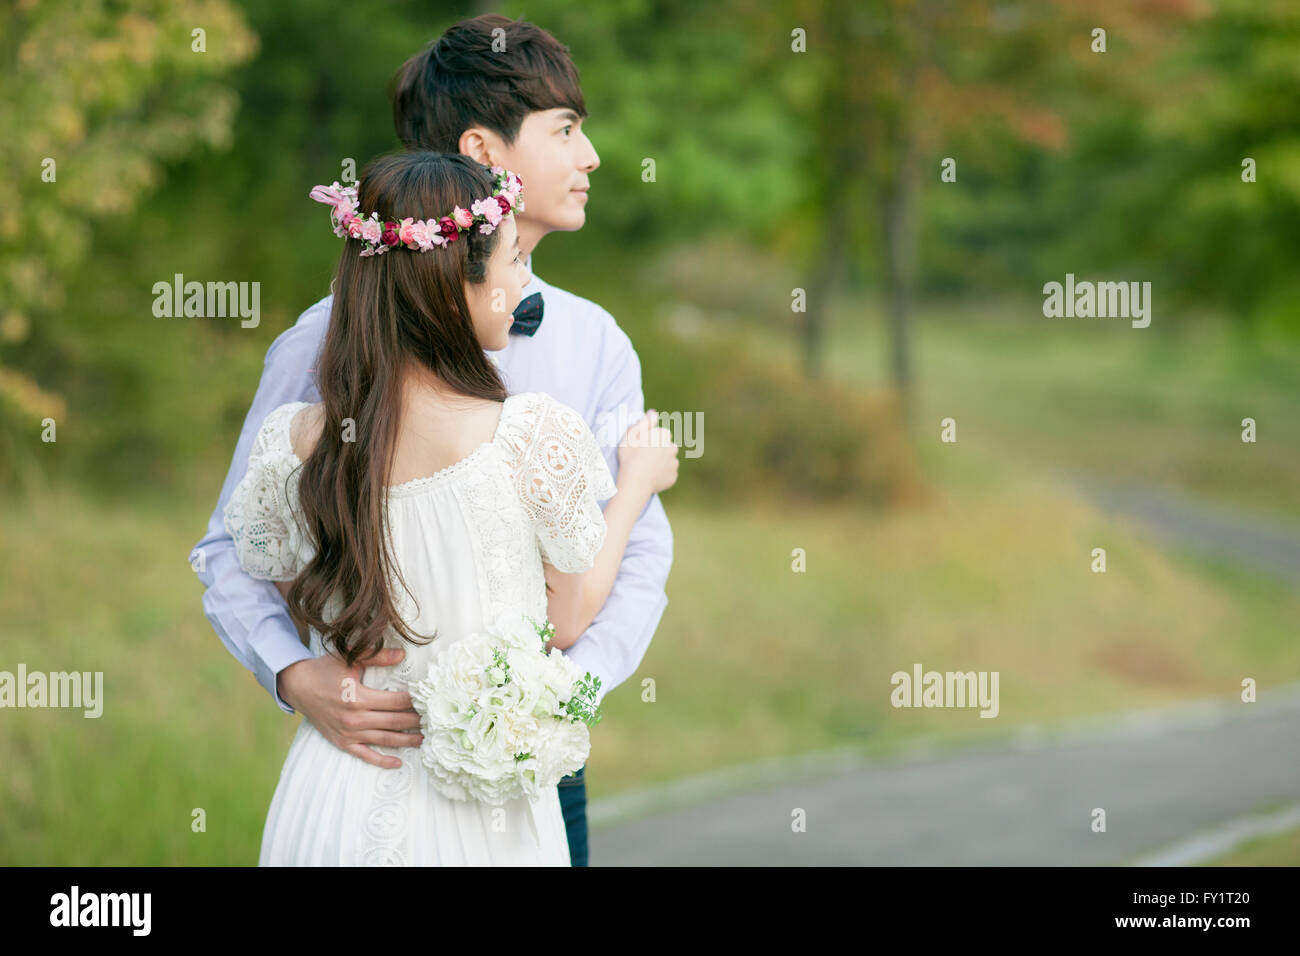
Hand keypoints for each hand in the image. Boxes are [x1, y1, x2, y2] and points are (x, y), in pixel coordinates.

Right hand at [276, 647, 421, 769]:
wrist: (298, 686)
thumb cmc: (325, 669)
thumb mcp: (350, 657)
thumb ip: (378, 656)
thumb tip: (402, 654)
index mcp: (358, 697)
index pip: (396, 702)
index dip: (415, 701)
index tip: (430, 699)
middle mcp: (355, 718)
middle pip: (395, 722)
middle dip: (417, 721)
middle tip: (435, 720)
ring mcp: (349, 733)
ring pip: (385, 740)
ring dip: (407, 741)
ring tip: (425, 739)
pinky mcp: (342, 742)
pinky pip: (365, 755)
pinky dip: (382, 761)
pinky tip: (398, 762)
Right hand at [617, 409, 679, 496]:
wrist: (635, 482)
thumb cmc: (630, 457)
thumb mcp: (631, 435)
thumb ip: (643, 423)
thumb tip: (653, 413)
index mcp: (664, 436)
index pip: (661, 434)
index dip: (651, 440)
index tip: (642, 446)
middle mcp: (673, 448)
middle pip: (666, 447)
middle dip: (658, 451)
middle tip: (644, 458)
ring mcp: (674, 464)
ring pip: (668, 461)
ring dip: (661, 463)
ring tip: (646, 469)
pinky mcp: (673, 477)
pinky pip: (668, 474)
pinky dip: (661, 475)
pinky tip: (650, 477)